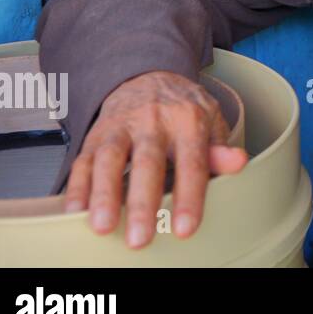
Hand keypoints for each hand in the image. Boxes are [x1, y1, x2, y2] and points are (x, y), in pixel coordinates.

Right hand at [62, 70, 248, 248]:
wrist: (149, 75)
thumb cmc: (184, 108)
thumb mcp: (210, 121)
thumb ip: (220, 148)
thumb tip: (238, 162)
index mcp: (189, 120)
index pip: (192, 162)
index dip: (189, 196)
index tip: (184, 228)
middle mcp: (154, 120)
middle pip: (148, 163)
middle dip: (142, 203)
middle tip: (140, 237)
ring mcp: (122, 125)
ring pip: (109, 158)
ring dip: (104, 194)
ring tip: (102, 226)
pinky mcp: (96, 133)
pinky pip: (83, 160)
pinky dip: (77, 186)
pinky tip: (74, 210)